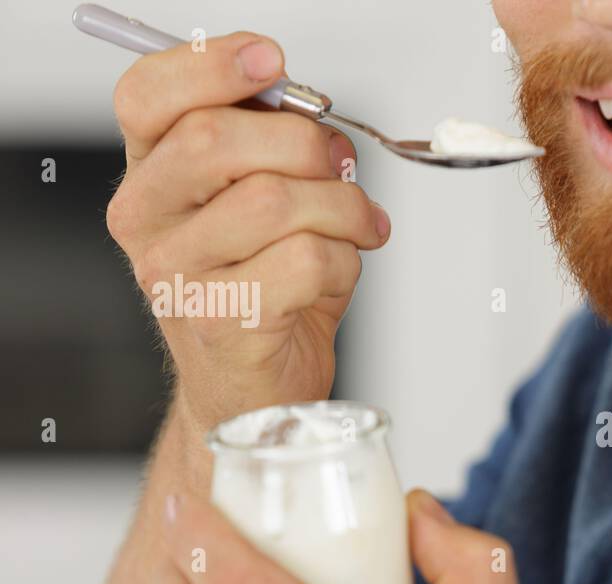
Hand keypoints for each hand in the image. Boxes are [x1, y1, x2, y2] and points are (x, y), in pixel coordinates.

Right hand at [106, 32, 390, 431]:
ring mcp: (176, 275)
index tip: (272, 60)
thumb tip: (308, 109)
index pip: (146, 96)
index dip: (210, 65)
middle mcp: (145, 221)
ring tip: (361, 226)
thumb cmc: (268, 291)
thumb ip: (270, 149)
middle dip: (305, 143)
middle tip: (342, 166)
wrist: (260, 390)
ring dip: (343, 208)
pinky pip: (305, 260)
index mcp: (150, 177)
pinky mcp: (221, 321)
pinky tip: (340, 273)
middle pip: (217, 140)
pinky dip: (345, 261)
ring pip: (274, 200)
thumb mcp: (264, 206)